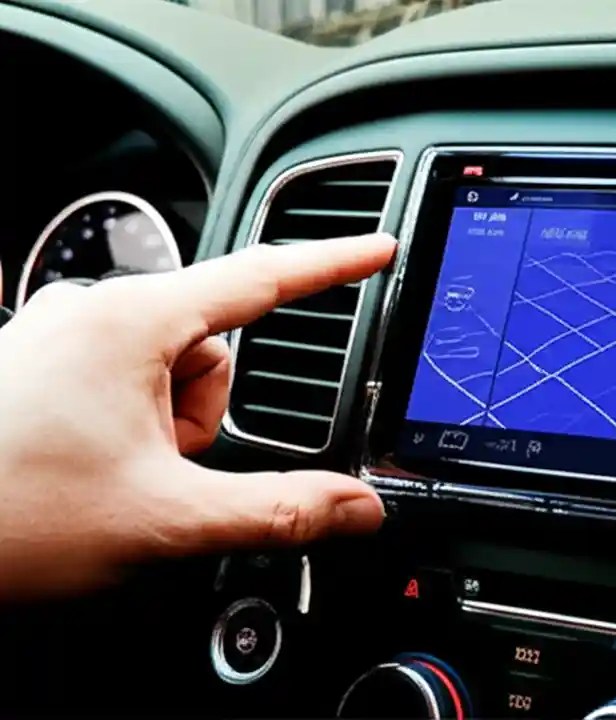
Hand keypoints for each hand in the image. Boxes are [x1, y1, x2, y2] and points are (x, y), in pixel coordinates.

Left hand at [0, 234, 396, 598]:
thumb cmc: (7, 518)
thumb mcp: (165, 520)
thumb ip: (282, 511)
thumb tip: (359, 508)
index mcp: (129, 324)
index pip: (263, 279)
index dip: (334, 264)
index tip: (382, 248)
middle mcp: (89, 313)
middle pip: (212, 347)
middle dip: (206, 417)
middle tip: (160, 474)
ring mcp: (56, 336)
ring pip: (167, 370)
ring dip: (167, 427)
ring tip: (114, 477)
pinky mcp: (34, 365)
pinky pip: (120, 380)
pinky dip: (129, 425)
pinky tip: (88, 470)